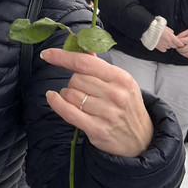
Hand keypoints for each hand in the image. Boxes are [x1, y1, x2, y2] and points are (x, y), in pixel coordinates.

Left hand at [39, 48, 153, 156]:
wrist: (141, 139)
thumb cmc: (127, 106)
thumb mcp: (120, 82)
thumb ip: (99, 66)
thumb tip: (81, 49)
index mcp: (121, 77)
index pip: (85, 62)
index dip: (62, 57)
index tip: (46, 54)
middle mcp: (115, 94)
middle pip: (76, 79)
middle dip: (73, 83)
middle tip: (83, 91)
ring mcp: (107, 112)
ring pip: (71, 94)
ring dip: (67, 95)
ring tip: (79, 101)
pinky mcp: (97, 129)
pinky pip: (68, 112)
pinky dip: (56, 103)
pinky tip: (52, 97)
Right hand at [155, 25, 183, 52]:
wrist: (149, 29)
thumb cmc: (157, 27)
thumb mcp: (166, 28)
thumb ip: (171, 32)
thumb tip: (173, 34)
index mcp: (170, 36)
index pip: (179, 43)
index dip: (180, 44)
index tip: (180, 43)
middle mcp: (168, 41)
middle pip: (174, 46)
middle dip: (174, 44)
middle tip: (172, 41)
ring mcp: (163, 45)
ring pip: (169, 47)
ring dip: (169, 45)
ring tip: (166, 42)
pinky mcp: (159, 47)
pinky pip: (164, 50)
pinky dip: (164, 48)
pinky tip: (162, 45)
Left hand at [174, 28, 187, 58]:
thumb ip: (181, 34)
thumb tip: (175, 38)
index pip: (180, 43)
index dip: (177, 43)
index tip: (176, 42)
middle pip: (182, 50)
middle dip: (178, 49)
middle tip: (177, 47)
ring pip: (186, 54)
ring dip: (181, 53)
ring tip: (180, 49)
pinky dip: (186, 55)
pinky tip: (184, 52)